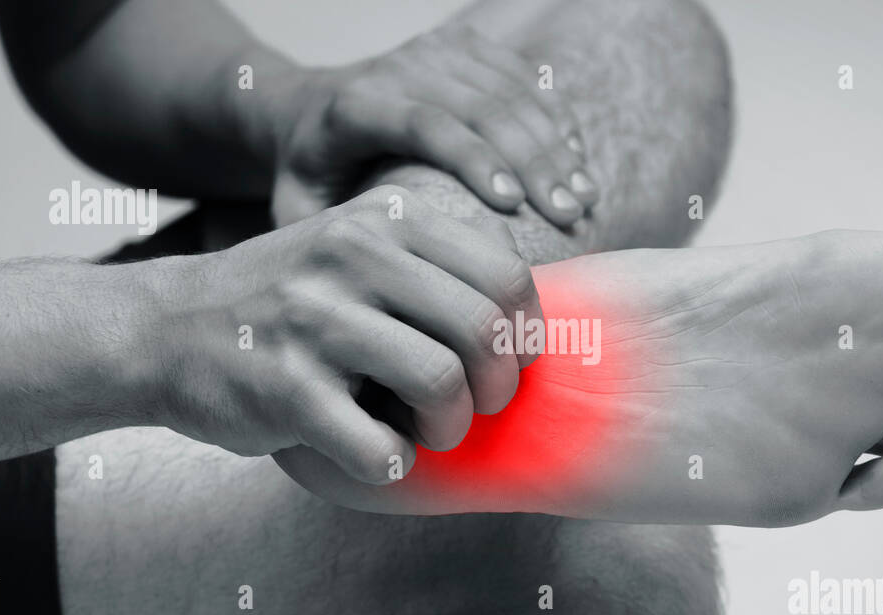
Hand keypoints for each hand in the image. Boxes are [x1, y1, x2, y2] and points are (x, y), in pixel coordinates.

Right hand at [146, 185, 541, 483]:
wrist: (161, 330)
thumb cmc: (284, 301)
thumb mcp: (355, 245)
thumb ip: (434, 261)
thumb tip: (529, 315)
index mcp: (383, 220)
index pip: (504, 274)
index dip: (526, 332)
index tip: (510, 362)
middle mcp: (350, 257)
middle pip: (483, 331)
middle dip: (498, 387)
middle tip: (477, 406)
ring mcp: (313, 322)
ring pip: (442, 383)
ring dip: (450, 427)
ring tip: (427, 431)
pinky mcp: (284, 390)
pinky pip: (382, 448)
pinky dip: (392, 464)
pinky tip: (373, 452)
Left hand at [271, 26, 597, 227]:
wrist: (303, 110)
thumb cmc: (307, 179)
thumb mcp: (298, 213)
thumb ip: (334, 246)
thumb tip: (387, 295)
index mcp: (353, 107)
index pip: (425, 122)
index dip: (473, 159)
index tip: (512, 206)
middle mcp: (397, 68)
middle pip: (481, 105)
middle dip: (533, 161)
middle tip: (568, 215)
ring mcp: (435, 52)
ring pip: (510, 90)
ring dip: (554, 145)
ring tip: (584, 199)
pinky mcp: (464, 49)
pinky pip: (522, 77)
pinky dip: (555, 119)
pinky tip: (577, 162)